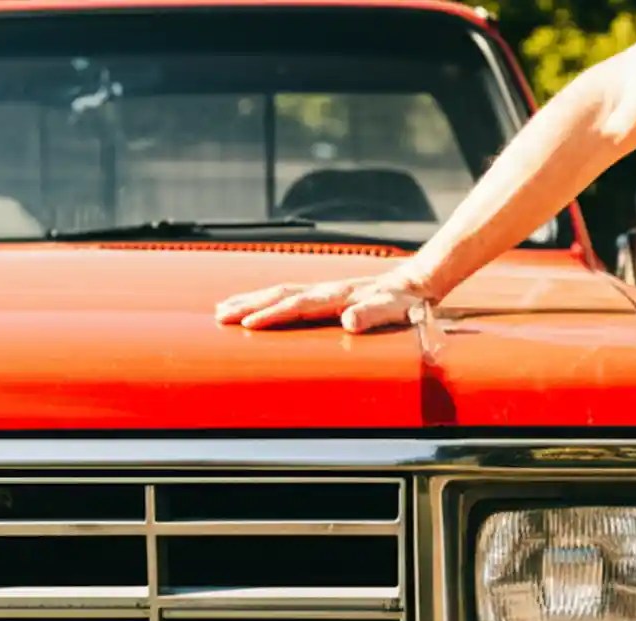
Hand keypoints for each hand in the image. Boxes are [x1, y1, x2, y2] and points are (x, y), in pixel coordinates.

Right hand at [215, 272, 434, 332]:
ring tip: (222, 309)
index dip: (273, 314)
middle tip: (219, 315)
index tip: (248, 323)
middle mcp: (325, 289)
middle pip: (279, 294)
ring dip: (250, 300)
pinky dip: (266, 300)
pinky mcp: (324, 294)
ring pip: (279, 292)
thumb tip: (349, 321)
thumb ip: (373, 314)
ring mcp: (323, 290)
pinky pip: (288, 296)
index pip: (299, 304)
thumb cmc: (407, 302)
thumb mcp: (395, 311)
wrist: (415, 283)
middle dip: (248, 304)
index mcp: (338, 295)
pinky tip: (255, 306)